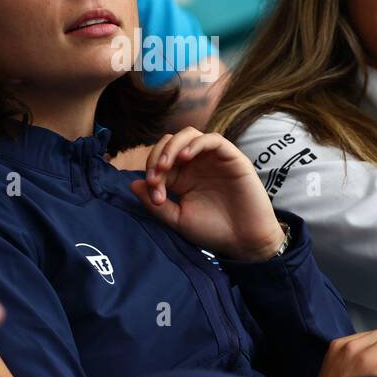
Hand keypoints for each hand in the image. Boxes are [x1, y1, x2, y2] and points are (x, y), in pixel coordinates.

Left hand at [128, 127, 284, 260]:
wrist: (244, 241)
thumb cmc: (213, 231)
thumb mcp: (178, 219)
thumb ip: (155, 204)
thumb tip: (133, 184)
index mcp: (182, 177)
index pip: (159, 159)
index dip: (151, 171)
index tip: (154, 196)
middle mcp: (196, 164)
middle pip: (170, 142)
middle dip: (157, 156)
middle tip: (156, 177)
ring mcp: (213, 159)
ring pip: (189, 134)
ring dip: (173, 146)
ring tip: (166, 165)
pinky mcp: (232, 157)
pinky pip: (213, 139)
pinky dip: (196, 144)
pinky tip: (186, 157)